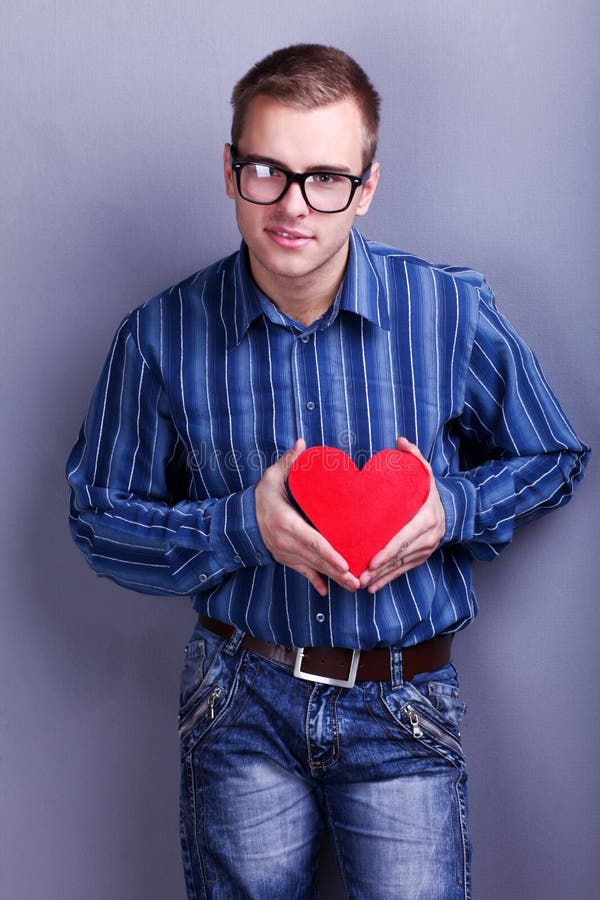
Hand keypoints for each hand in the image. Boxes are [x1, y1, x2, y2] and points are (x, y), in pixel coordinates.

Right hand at [255, 439, 360, 595]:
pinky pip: (303, 572)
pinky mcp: (286, 559)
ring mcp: (285, 554)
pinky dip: (315, 581)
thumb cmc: (262, 496)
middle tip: (359, 581)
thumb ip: (288, 462)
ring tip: (353, 586)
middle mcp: (285, 543)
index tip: (345, 563)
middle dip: (338, 572)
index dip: (329, 554)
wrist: (242, 519)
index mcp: (285, 523)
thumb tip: (302, 443)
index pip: (312, 541)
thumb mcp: (271, 477)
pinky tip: (326, 591)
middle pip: (316, 559)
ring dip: (333, 578)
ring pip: (313, 568)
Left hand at [359, 437, 445, 592]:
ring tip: (362, 583)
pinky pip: (404, 571)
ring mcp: (426, 550)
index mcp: (427, 519)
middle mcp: (428, 538)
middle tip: (359, 575)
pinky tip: (373, 587)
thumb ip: (413, 456)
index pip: (404, 538)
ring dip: (382, 577)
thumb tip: (400, 441)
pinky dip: (389, 580)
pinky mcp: (422, 557)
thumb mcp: (425, 471)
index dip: (388, 551)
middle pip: (400, 556)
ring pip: (401, 566)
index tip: (372, 560)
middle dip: (380, 568)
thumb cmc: (431, 489)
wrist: (453, 508)